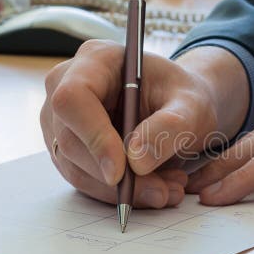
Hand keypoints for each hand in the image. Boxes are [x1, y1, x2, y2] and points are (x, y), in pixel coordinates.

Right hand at [40, 41, 249, 207]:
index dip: (93, 136)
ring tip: (167, 190)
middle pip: (70, 140)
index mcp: (96, 60)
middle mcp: (68, 86)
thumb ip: (170, 127)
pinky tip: (154, 189)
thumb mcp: (192, 106)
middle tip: (162, 191)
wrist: (181, 109)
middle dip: (116, 176)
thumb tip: (136, 161)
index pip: (73, 97)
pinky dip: (118, 193)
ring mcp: (62, 120)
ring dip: (121, 190)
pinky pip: (84, 180)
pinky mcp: (68, 149)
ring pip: (76, 167)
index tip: (122, 171)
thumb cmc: (184, 98)